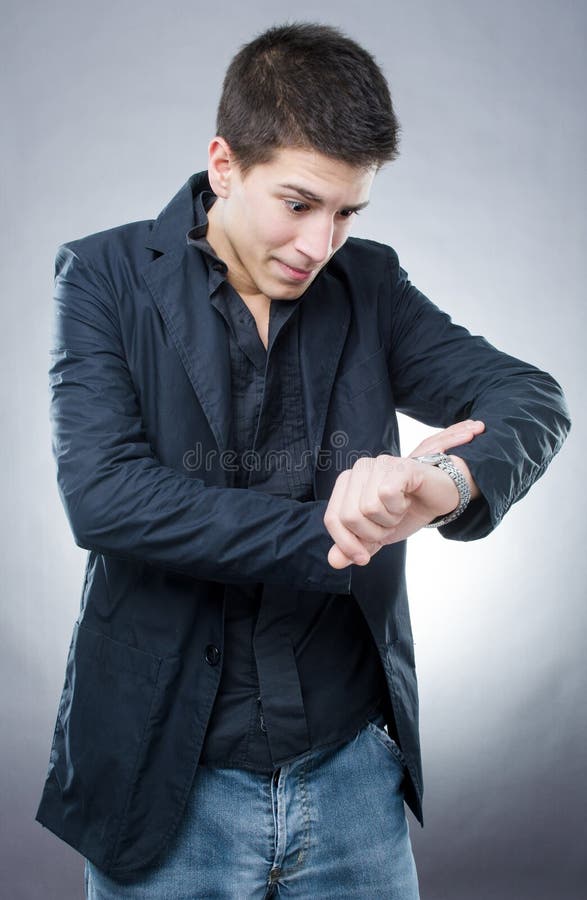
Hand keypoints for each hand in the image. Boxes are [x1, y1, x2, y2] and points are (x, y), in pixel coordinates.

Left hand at [324, 419, 484, 568]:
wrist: (438, 499)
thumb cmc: (405, 511)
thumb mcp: (376, 536)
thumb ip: (353, 547)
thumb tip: (334, 561)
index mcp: (346, 484)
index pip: (332, 518)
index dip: (346, 543)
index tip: (364, 558)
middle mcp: (359, 469)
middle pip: (349, 516)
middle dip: (372, 533)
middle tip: (389, 525)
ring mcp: (379, 464)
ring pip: (369, 508)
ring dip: (389, 520)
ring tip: (399, 511)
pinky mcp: (399, 466)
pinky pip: (388, 495)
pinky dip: (399, 508)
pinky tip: (406, 500)